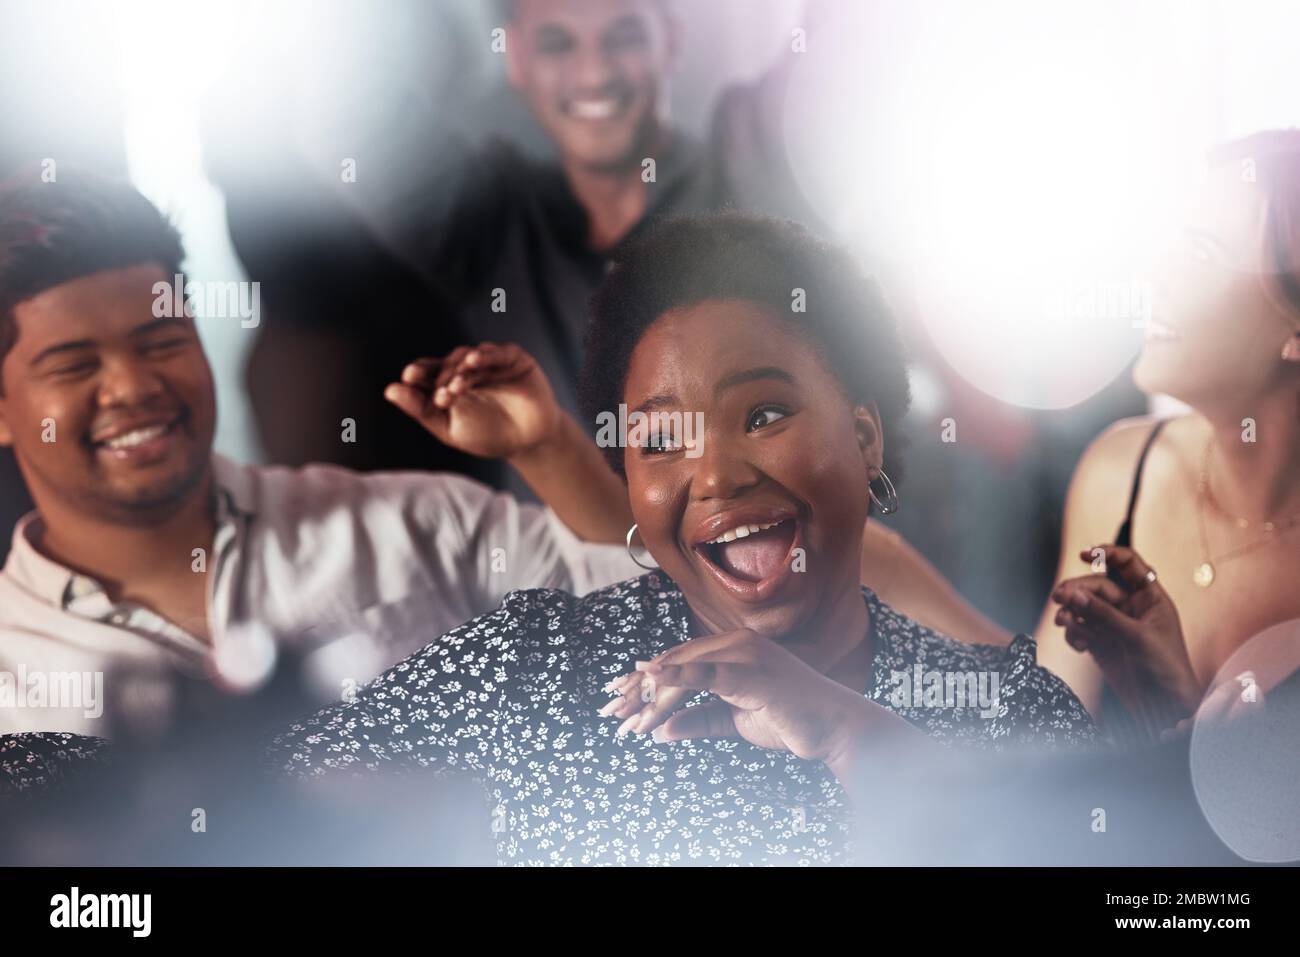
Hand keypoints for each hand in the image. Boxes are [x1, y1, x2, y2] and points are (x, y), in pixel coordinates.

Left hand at [384, 342, 561, 460]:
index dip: (419, 371)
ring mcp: (491, 362)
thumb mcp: (449, 428)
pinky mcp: (514, 359)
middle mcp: (468, 369)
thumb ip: (421, 409)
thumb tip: (389, 391)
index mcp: (448, 383)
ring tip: (456, 384)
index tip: (408, 377)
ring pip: (469, 357)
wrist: (528, 443)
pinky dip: (486, 354)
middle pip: (448, 363)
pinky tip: (474, 361)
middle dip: (442, 378)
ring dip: (461, 368)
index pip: (428, 371)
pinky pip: (498, 352)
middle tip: (442, 395)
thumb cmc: (488, 436)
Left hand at [600, 629, 894, 774]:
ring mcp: (744, 654)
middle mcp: (736, 644)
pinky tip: (651, 681)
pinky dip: (676, 677)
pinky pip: (707, 674)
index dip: (645, 680)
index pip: (679, 661)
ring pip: (684, 670)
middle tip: (608, 710)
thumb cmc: (790, 721)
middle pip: (674, 662)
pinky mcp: (751, 672)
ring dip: (651, 695)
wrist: (834, 728)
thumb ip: (699, 720)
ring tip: (627, 719)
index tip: (616, 699)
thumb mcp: (734, 721)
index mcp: (732, 650)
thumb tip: (661, 730)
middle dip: (638, 689)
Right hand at [1051, 544, 1202, 723]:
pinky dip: (1074, 633)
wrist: (1166, 708)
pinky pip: (1080, 630)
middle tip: (1059, 598)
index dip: (1107, 553)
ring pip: (1084, 608)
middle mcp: (1130, 608)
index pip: (1128, 564)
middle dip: (1077, 590)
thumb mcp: (1137, 637)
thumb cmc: (1165, 668)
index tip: (1084, 554)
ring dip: (1070, 612)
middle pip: (1096, 587)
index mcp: (1149, 598)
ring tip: (1063, 622)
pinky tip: (1078, 644)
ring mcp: (1114, 626)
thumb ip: (1104, 614)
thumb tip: (1073, 595)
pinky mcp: (1101, 645)